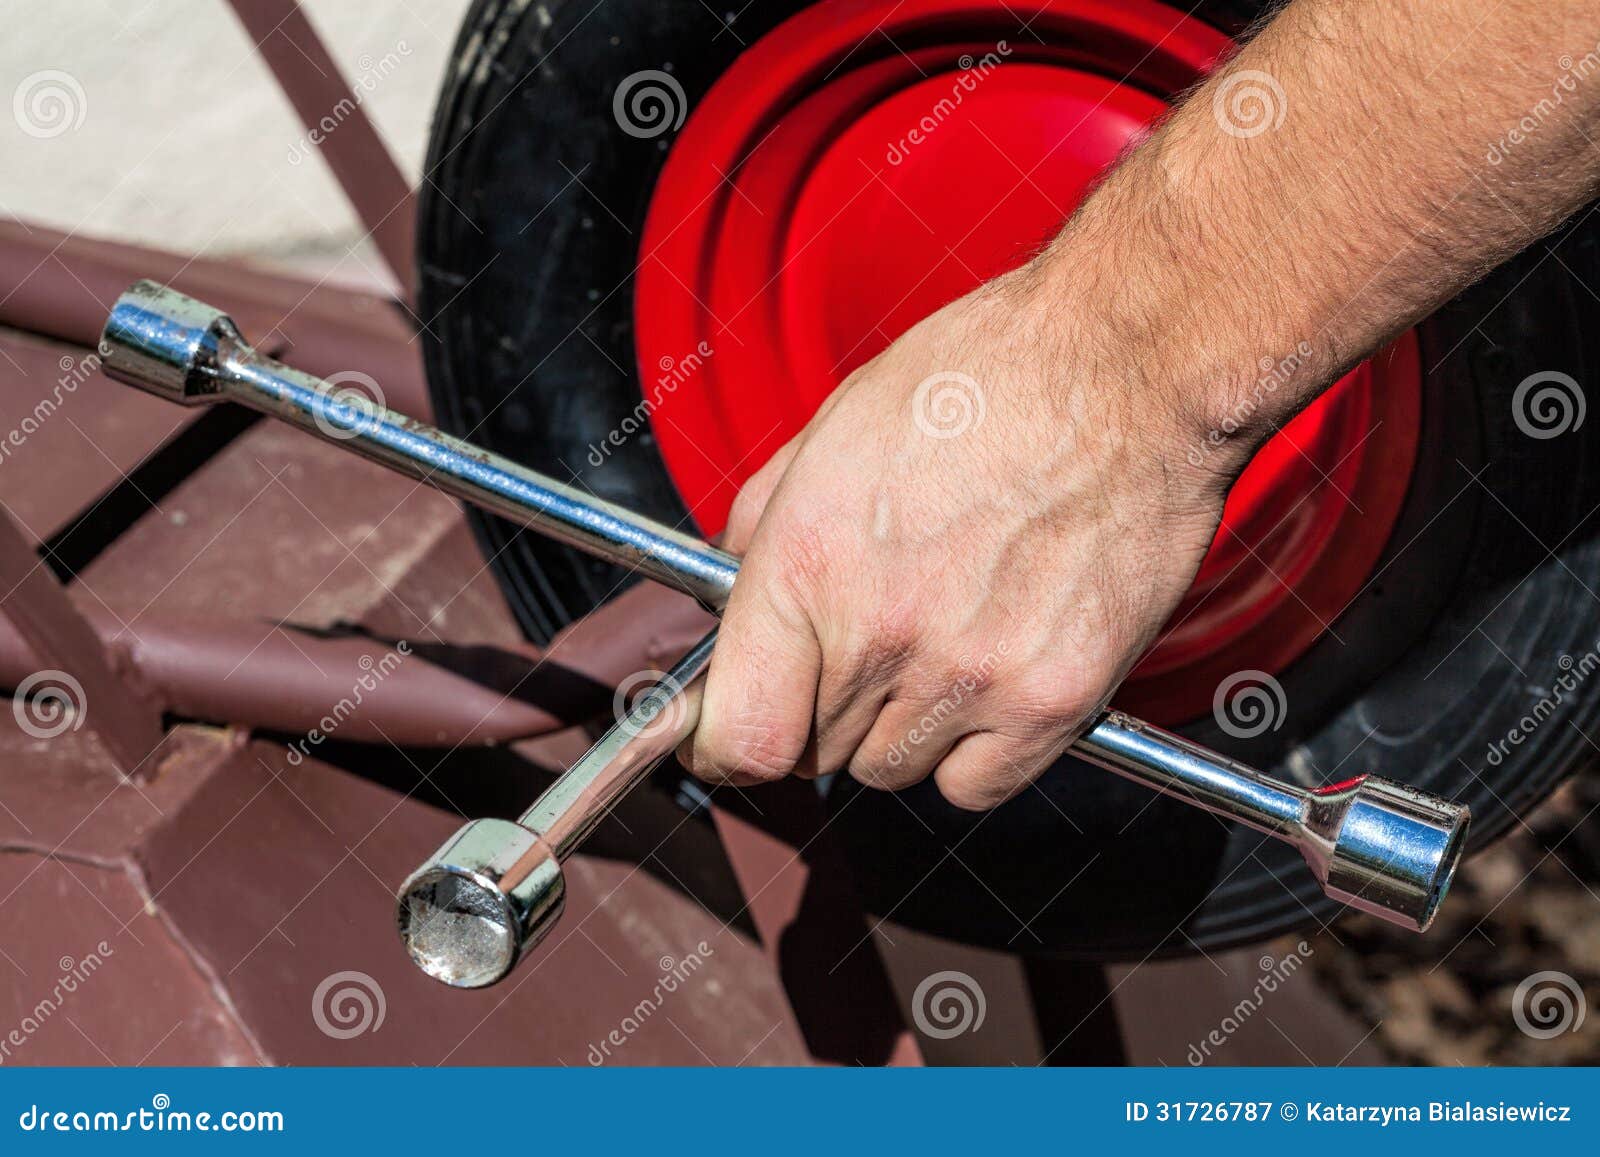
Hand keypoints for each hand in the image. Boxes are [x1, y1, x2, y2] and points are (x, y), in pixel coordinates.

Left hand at [678, 262, 1235, 808]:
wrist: (1129, 368)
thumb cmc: (989, 379)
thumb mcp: (840, 421)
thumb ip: (769, 513)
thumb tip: (735, 571)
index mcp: (809, 564)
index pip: (739, 735)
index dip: (724, 746)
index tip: (732, 738)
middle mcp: (882, 634)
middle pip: (814, 752)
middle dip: (823, 708)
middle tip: (867, 644)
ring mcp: (970, 676)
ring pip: (892, 769)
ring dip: (898, 726)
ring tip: (940, 643)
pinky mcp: (1054, 701)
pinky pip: (976, 784)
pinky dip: (973, 751)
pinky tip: (990, 680)